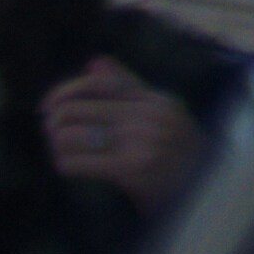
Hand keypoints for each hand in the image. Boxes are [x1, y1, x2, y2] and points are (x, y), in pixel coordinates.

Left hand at [43, 58, 207, 213]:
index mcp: (154, 99)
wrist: (206, 193)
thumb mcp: (162, 114)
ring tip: (68, 155)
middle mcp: (148, 116)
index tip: (46, 108)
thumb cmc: (179, 154)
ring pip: (68, 136)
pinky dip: (66, 166)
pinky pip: (75, 163)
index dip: (62, 92)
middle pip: (72, 110)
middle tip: (57, 139)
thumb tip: (95, 61)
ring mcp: (142, 142)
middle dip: (55, 126)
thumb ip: (129, 86)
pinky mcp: (132, 169)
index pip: (97, 83)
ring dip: (59, 148)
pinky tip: (74, 169)